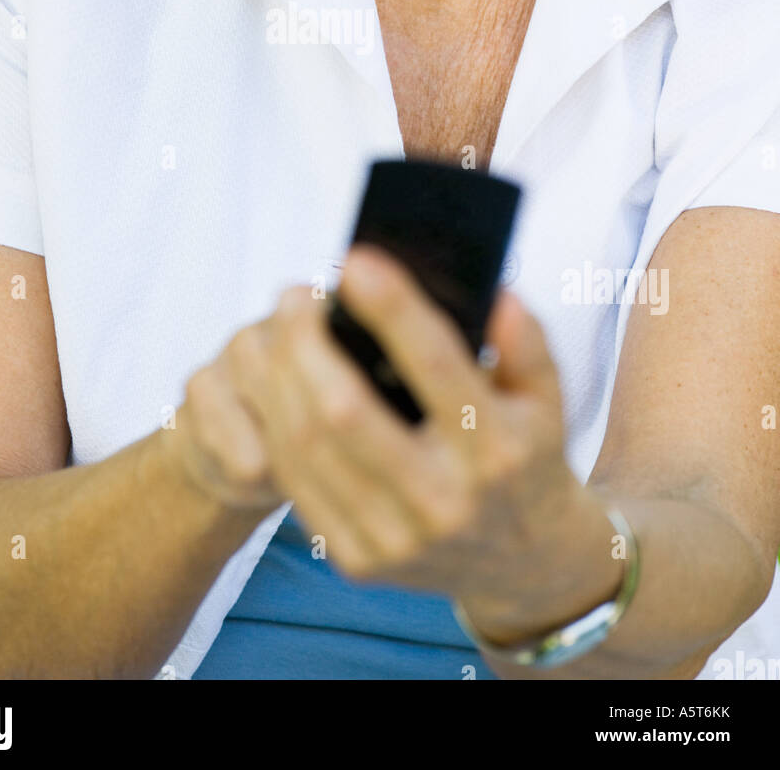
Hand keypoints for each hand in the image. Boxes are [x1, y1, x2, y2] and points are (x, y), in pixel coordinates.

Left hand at [183, 242, 591, 625]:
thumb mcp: (546, 399)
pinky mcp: (359, 561)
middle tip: (293, 294)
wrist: (524, 564)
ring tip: (281, 329)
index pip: (437, 367)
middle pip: (343, 410)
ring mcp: (397, 540)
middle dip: (304, 341)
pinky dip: (278, 423)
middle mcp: (447, 502)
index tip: (355, 261)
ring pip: (305, 446)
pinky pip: (296, 482)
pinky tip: (280, 384)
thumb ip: (527, 344)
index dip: (392, 310)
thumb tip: (494, 295)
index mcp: (499, 451)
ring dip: (279, 376)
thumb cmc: (527, 455)